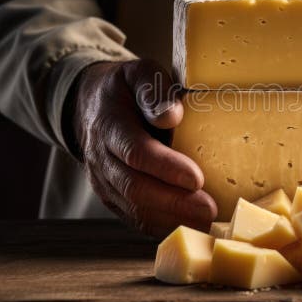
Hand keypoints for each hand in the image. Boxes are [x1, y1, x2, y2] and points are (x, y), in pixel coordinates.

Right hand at [68, 59, 216, 236]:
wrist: (92, 106)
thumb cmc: (127, 89)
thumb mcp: (138, 73)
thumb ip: (153, 89)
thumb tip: (171, 116)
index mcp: (109, 124)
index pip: (135, 151)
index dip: (165, 167)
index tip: (197, 178)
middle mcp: (101, 158)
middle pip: (135, 187)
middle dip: (174, 202)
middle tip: (210, 209)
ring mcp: (104, 182)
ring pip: (135, 208)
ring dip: (172, 219)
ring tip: (208, 224)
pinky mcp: (113, 198)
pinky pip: (136, 218)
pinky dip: (163, 227)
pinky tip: (192, 228)